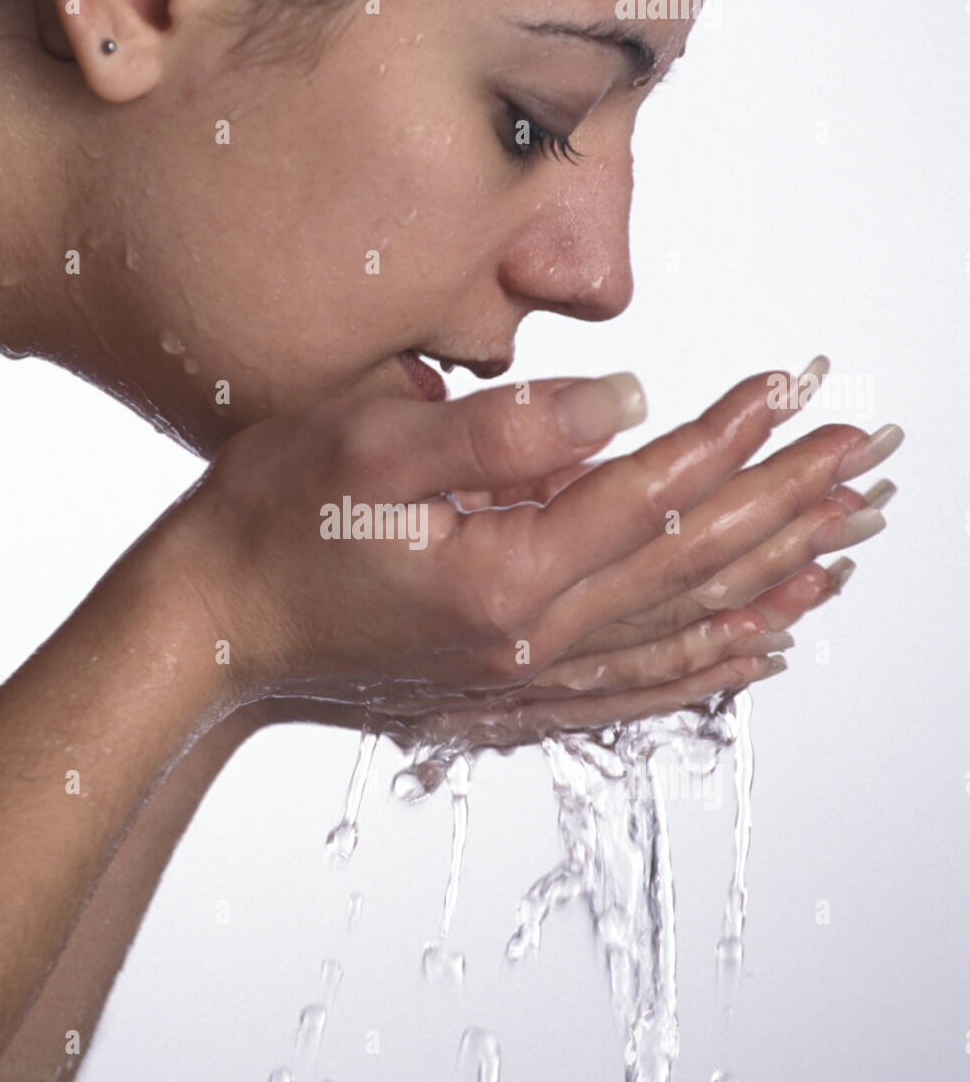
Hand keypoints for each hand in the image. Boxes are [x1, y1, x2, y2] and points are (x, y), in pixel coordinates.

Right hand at [181, 360, 900, 737]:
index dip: (729, 432)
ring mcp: (522, 679)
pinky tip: (755, 651)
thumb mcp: (373, 441)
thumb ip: (509, 428)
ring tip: (848, 546)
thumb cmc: (272, 522)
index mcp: (502, 570)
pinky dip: (707, 666)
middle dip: (789, 503)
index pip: (650, 491)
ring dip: (771, 583)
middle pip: (689, 564)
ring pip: (679, 629)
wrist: (213, 629)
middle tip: (869, 459)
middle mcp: (529, 639)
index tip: (794, 383)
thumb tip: (626, 403)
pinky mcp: (506, 697)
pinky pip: (636, 690)